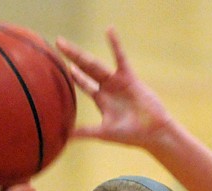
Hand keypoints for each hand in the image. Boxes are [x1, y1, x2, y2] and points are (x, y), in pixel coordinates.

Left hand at [56, 28, 173, 147]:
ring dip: (79, 54)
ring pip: (94, 64)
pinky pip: (120, 57)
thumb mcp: (102, 133)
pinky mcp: (128, 77)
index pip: (85, 84)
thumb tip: (64, 139)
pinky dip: (115, 44)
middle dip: (72, 57)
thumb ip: (84, 132)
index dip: (74, 75)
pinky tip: (109, 30)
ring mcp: (117, 81)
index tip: (61, 65)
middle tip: (58, 43)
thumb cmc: (131, 135)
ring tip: (64, 43)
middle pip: (86, 68)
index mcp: (102, 100)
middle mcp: (108, 88)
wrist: (153, 132)